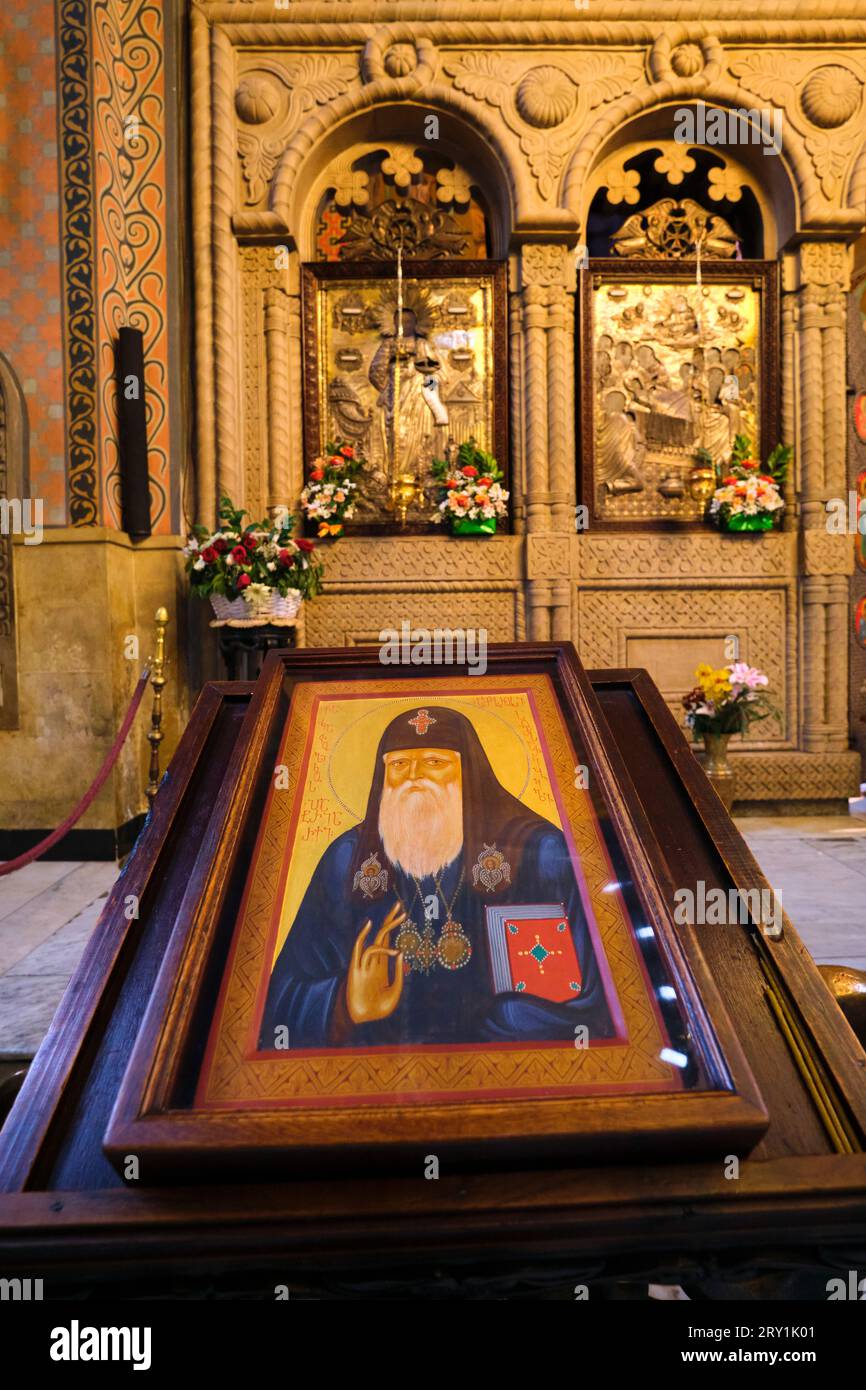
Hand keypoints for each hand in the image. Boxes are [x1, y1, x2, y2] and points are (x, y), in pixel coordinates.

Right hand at [345, 902, 405, 1025]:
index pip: (388, 942)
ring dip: (387, 928)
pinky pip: (360, 950)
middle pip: (382, 935)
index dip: (394, 930)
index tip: (403, 915)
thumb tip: (401, 953)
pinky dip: (364, 937)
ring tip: (400, 917)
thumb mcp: (394, 993)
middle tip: (400, 905)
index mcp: (383, 967)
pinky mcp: (356, 969)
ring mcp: (365, 964)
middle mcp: (375, 961)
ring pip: (375, 940)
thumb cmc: (377, 1009)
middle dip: (390, 920)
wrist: (362, 1020)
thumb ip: (399, 975)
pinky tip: (370, 927)